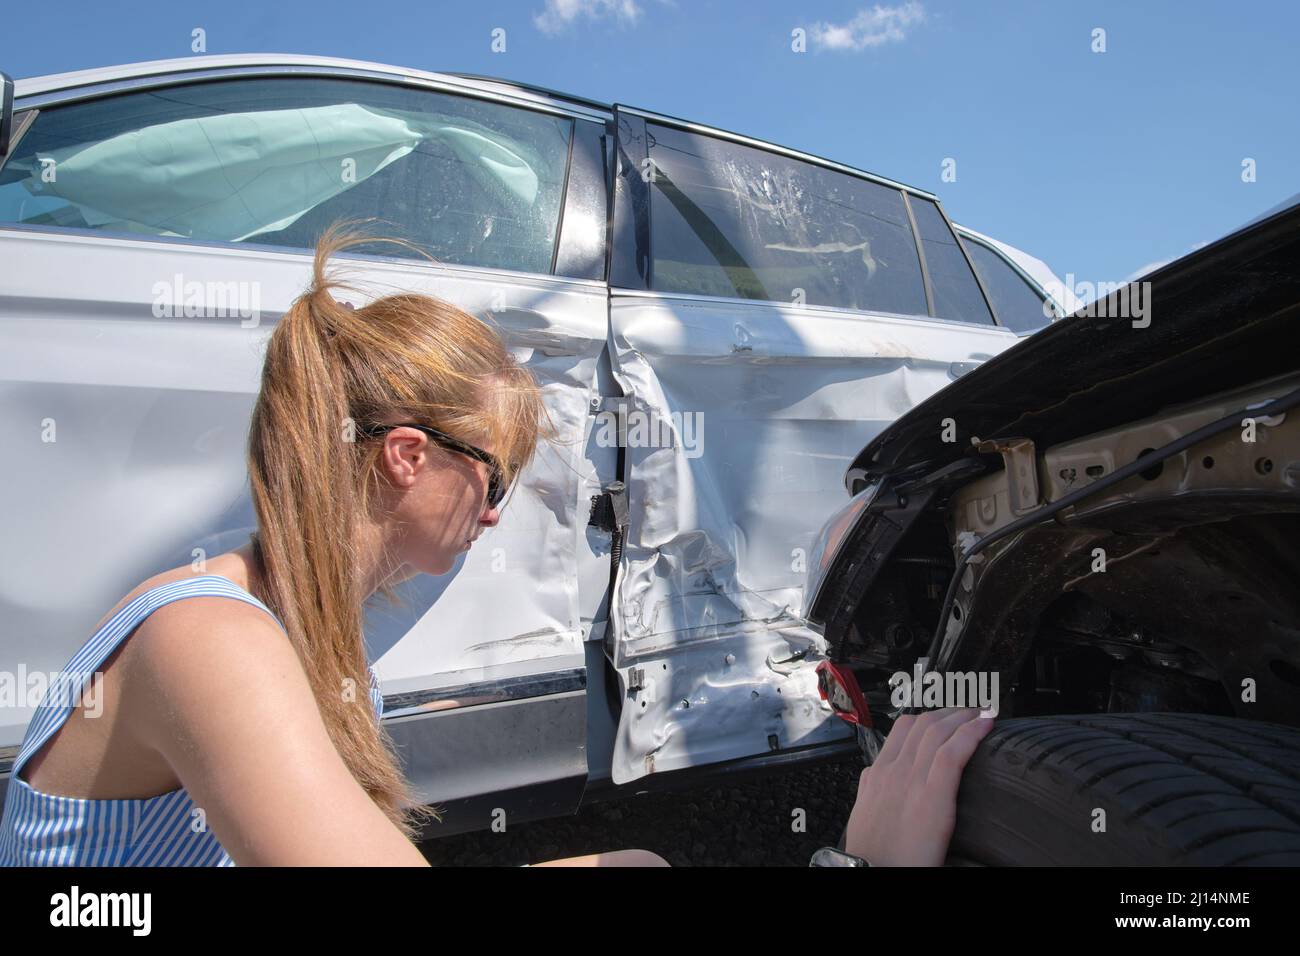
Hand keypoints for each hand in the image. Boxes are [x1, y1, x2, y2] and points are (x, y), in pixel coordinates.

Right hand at [843, 707, 994, 865]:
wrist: (871, 872)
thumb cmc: (872, 854)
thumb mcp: (865, 815)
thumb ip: (873, 792)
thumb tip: (878, 781)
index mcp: (876, 775)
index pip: (902, 730)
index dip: (929, 718)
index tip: (946, 718)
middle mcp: (892, 770)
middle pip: (922, 723)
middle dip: (950, 711)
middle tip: (970, 711)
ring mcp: (910, 779)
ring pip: (937, 730)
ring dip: (964, 716)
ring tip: (982, 712)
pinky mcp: (930, 795)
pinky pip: (952, 751)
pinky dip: (971, 732)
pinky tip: (986, 723)